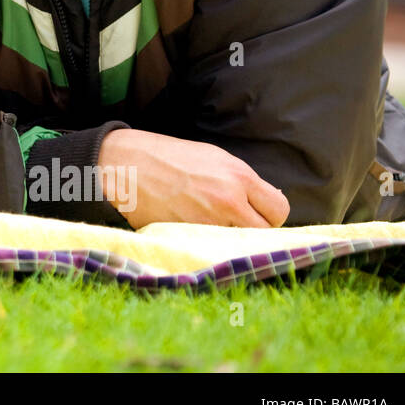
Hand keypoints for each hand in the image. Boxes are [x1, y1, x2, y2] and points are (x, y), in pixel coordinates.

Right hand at [97, 128, 290, 228]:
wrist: (126, 165)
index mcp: (238, 176)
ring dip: (231, 238)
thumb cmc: (169, 157)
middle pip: (264, 232)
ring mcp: (208, 221)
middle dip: (254, 229)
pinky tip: (193, 228)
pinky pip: (213, 247)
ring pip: (239, 243)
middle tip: (235, 222)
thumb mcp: (212, 157)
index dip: (270, 214)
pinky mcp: (189, 236)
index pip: (279, 210)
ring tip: (211, 224)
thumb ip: (241, 180)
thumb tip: (267, 201)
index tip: (258, 213)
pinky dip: (208, 242)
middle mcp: (229, 200)